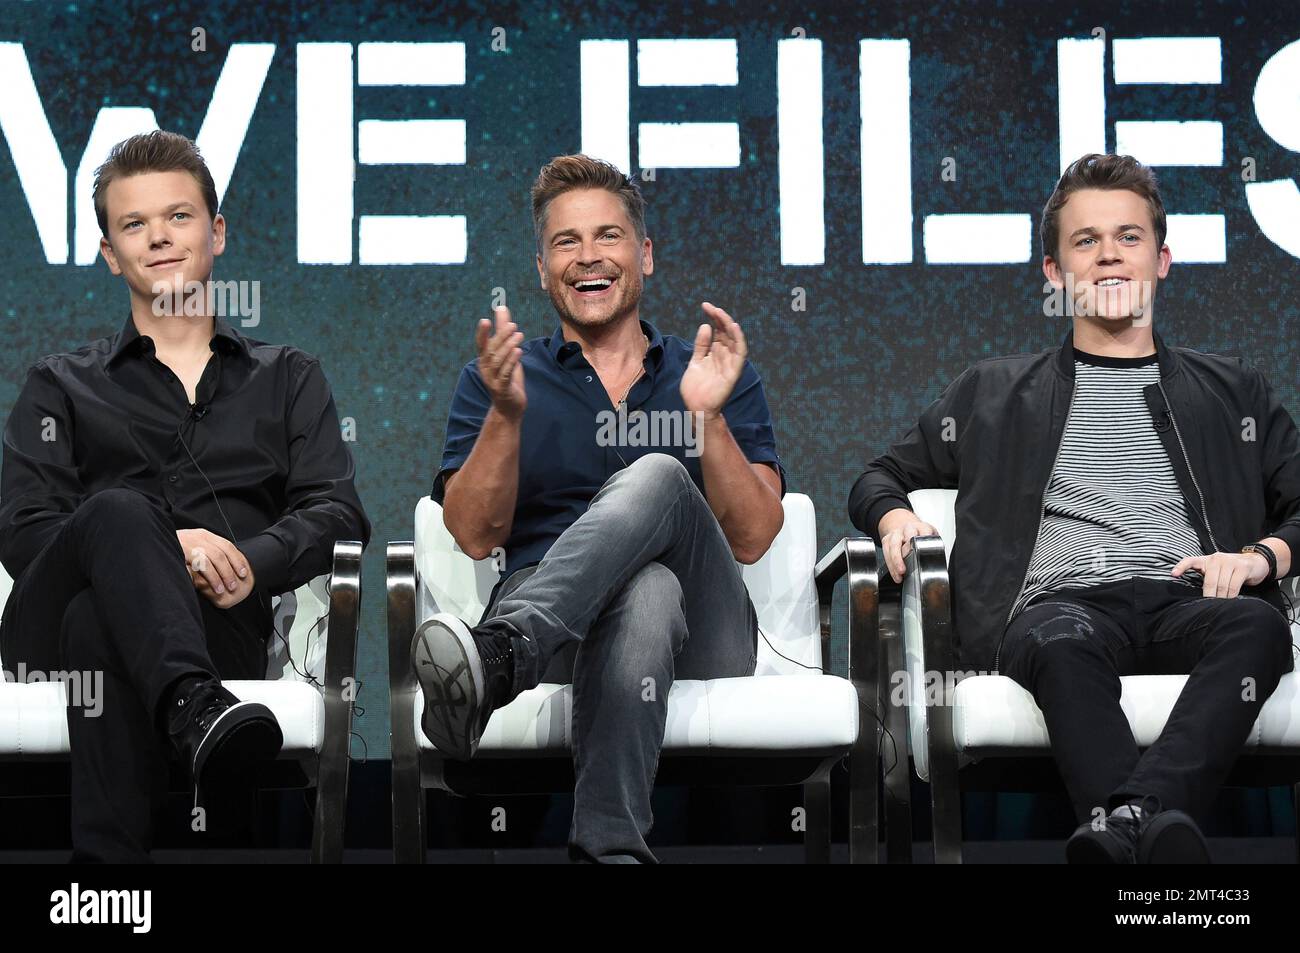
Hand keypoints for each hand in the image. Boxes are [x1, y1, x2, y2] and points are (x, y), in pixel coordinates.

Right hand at [177, 528, 254, 608]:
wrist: (149, 538)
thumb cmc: (171, 548)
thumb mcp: (190, 547)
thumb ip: (203, 553)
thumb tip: (220, 567)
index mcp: (204, 534)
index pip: (227, 546)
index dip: (237, 559)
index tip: (244, 572)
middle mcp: (200, 536)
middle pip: (223, 553)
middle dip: (232, 570)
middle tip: (236, 585)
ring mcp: (192, 542)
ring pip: (215, 559)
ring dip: (223, 576)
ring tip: (226, 589)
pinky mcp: (184, 551)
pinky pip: (203, 564)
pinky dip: (212, 577)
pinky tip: (216, 587)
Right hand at [475, 305, 525, 420]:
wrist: (509, 407)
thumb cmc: (507, 377)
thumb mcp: (506, 352)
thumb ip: (503, 330)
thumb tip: (501, 307)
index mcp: (484, 359)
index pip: (481, 344)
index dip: (482, 333)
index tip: (485, 320)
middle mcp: (485, 369)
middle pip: (491, 350)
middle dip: (501, 337)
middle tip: (513, 325)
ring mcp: (492, 380)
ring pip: (498, 361)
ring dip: (508, 347)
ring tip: (519, 336)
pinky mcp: (502, 389)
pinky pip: (505, 374)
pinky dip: (511, 362)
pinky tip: (519, 351)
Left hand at [679, 302, 746, 416]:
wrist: (696, 408)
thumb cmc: (695, 388)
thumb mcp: (695, 361)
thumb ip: (701, 345)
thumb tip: (705, 325)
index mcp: (716, 353)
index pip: (718, 330)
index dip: (714, 317)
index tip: (705, 306)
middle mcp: (725, 356)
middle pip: (726, 332)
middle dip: (720, 318)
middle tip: (710, 307)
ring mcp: (730, 363)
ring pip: (734, 339)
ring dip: (729, 325)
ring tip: (720, 313)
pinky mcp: (733, 372)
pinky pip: (740, 353)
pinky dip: (739, 340)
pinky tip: (733, 327)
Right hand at [878, 509, 940, 582]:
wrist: (906, 528)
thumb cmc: (920, 536)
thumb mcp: (931, 538)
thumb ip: (935, 547)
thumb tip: (939, 562)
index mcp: (923, 527)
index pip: (924, 531)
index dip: (922, 541)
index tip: (923, 551)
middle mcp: (908, 528)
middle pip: (906, 535)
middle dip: (907, 549)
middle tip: (908, 562)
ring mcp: (896, 533)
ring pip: (893, 544)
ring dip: (896, 560)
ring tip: (900, 573)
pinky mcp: (887, 539)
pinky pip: (886, 552)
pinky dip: (891, 565)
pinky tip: (896, 574)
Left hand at [1172, 552, 1268, 598]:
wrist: (1255, 561)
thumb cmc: (1231, 569)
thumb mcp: (1216, 570)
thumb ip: (1207, 577)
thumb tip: (1197, 597)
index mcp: (1206, 560)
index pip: (1190, 561)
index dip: (1181, 567)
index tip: (1173, 574)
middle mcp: (1216, 558)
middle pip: (1209, 582)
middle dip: (1209, 597)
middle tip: (1208, 609)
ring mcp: (1230, 562)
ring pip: (1222, 585)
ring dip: (1222, 599)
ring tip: (1221, 607)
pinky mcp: (1242, 567)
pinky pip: (1234, 586)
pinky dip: (1232, 596)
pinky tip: (1232, 601)